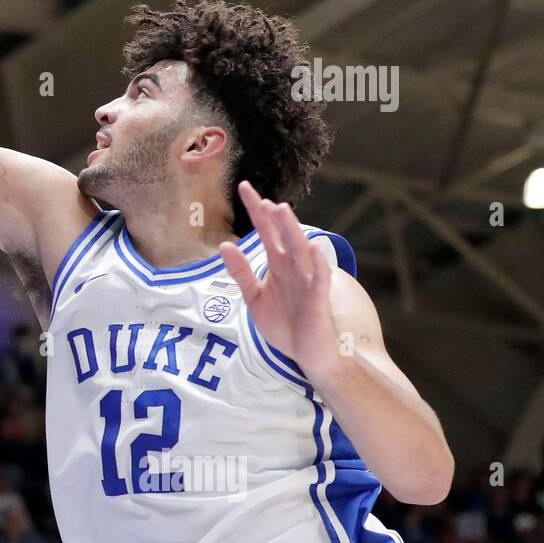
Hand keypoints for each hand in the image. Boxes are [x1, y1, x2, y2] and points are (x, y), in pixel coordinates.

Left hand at [219, 181, 339, 376]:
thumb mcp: (254, 297)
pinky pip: (319, 279)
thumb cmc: (286, 325)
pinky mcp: (318, 301)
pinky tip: (312, 247)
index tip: (244, 186)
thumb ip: (241, 272)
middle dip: (271, 216)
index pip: (265, 231)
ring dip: (291, 231)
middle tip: (258, 195)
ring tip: (281, 209)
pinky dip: (316, 264)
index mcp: (278, 265)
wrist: (309, 356)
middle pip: (282, 236)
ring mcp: (307, 282)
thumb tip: (224, 245)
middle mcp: (294, 268)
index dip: (256, 210)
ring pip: (299, 251)